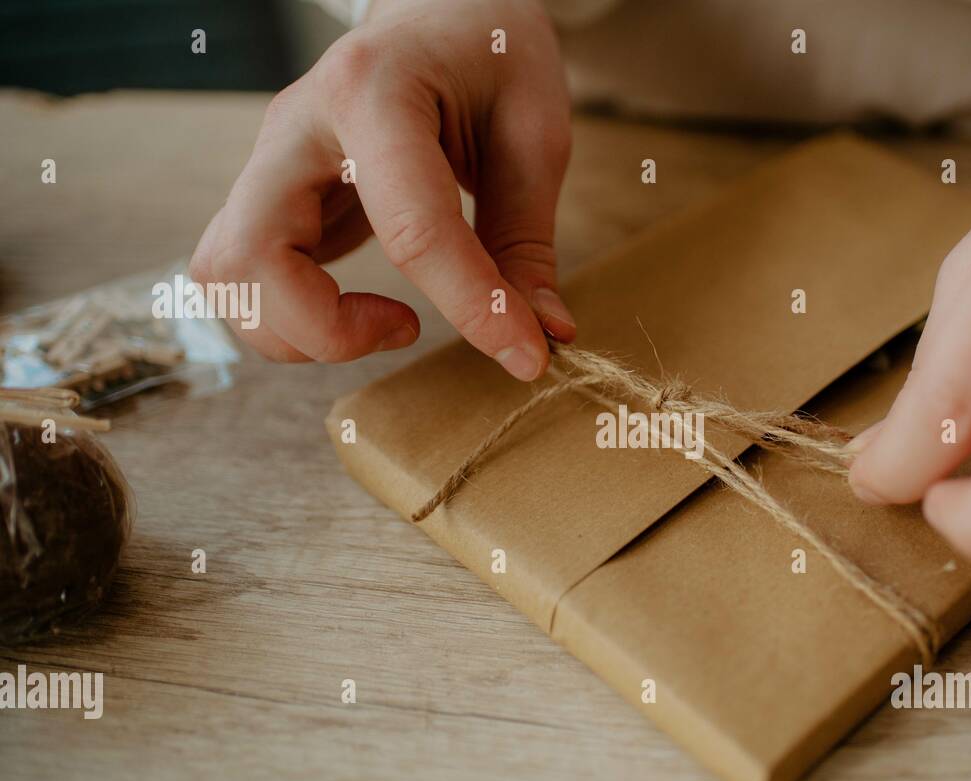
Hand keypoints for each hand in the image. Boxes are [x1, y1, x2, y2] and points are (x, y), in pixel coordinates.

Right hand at [190, 0, 573, 379]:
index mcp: (372, 91)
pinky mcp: (272, 192)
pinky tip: (358, 306)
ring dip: (297, 329)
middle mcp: (297, 124)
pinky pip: (246, 275)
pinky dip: (293, 315)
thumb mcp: (534, 132)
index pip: (411, 228)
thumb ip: (528, 241)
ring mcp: (271, 159)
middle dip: (326, 330)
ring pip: (227, 275)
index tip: (526, 356)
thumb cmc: (490, 55)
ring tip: (385, 319)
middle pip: (249, 259)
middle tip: (408, 326)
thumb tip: (544, 336)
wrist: (441, 9)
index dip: (472, 307)